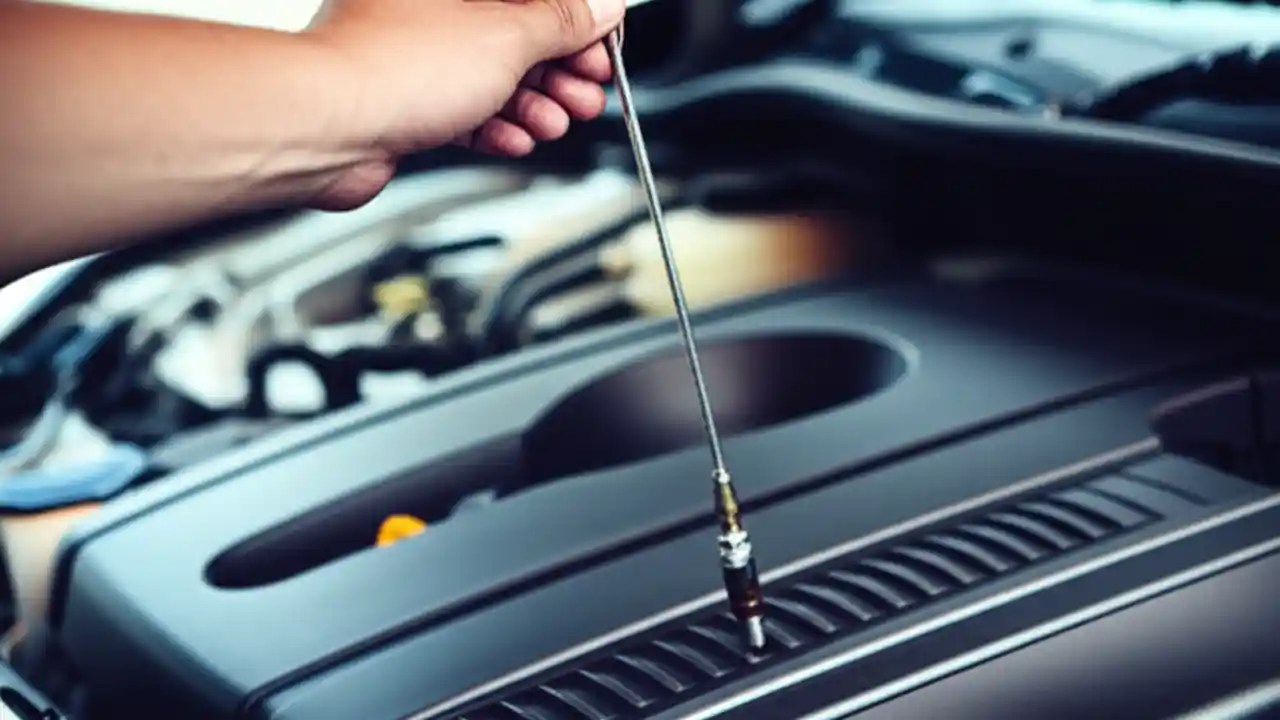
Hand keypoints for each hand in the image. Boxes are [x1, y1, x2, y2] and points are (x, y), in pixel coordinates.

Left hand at [310, 0, 625, 208]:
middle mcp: (427, 3)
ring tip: (557, 120)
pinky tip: (516, 136)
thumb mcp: (506, 38)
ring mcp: (414, 50)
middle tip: (587, 91)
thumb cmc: (393, 67)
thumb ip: (561, 23)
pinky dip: (493, 123)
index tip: (601, 46)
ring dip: (532, 101)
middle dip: (558, 67)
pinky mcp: (404, 97)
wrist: (326, 127)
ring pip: (489, 72)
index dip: (574, 20)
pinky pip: (462, 106)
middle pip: (513, 30)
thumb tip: (601, 8)